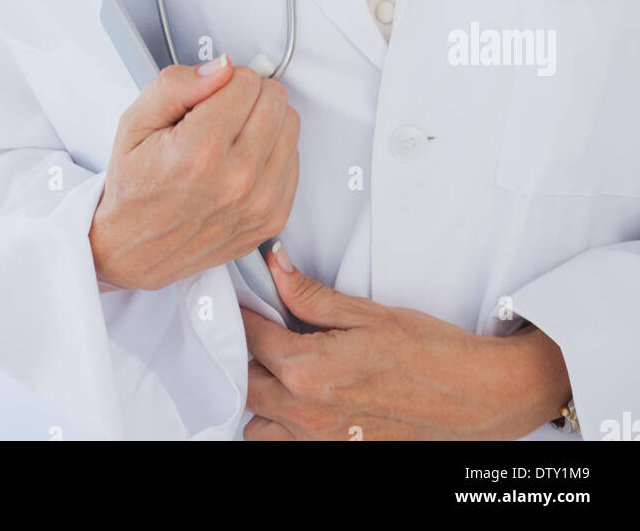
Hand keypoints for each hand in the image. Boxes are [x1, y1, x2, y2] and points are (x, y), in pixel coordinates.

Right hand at [89, 55, 299, 291]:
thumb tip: (220, 67)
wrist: (134, 249)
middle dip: (248, 97)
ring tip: (231, 138)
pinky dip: (272, 152)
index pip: (247, 81)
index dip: (224, 81)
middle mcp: (237, 179)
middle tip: (220, 114)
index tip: (208, 97)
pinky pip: (294, 160)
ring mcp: (259, 202)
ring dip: (265, 122)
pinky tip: (241, 161)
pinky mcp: (273, 219)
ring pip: (290, 125)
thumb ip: (176, 85)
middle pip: (275, 100)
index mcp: (200, 150)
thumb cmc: (134, 188)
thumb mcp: (135, 123)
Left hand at [241, 244, 571, 440]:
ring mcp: (321, 441)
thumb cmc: (429, 352)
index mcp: (309, 370)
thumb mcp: (366, 311)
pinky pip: (288, 444)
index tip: (247, 298)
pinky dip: (283, 424)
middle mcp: (307, 412)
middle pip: (245, 384)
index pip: (251, 338)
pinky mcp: (337, 454)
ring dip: (261, 396)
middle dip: (247, 354)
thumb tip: (273, 266)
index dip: (245, 312)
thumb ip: (309, 294)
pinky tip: (303, 397)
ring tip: (282, 368)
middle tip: (264, 329)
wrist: (475, 396)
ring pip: (258, 425)